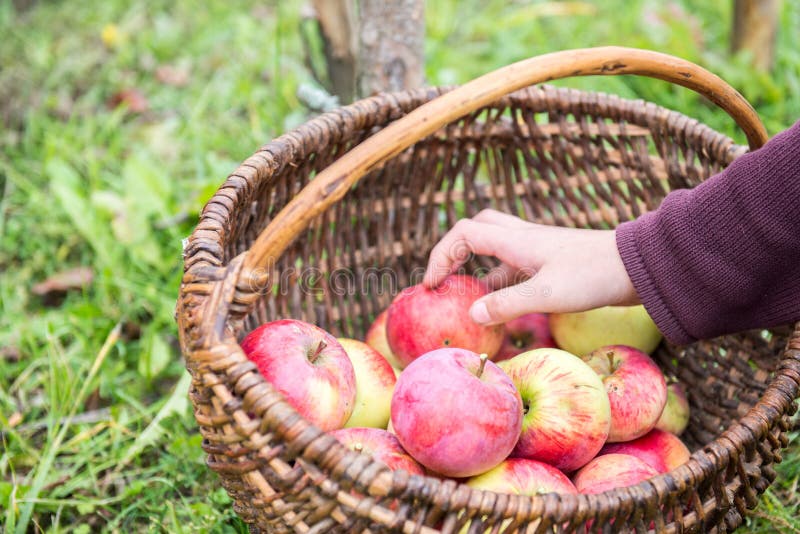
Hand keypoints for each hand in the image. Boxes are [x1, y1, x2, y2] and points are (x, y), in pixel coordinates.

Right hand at [423, 209, 639, 324]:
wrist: (638, 266)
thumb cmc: (594, 276)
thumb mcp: (547, 294)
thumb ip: (508, 303)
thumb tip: (472, 314)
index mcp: (516, 240)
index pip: (462, 234)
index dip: (440, 256)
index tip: (431, 286)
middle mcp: (522, 239)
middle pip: (476, 229)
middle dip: (453, 250)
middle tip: (444, 279)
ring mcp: (537, 249)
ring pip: (494, 246)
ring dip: (476, 265)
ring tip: (466, 296)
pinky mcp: (550, 262)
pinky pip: (512, 264)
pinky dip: (498, 279)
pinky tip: (501, 303)